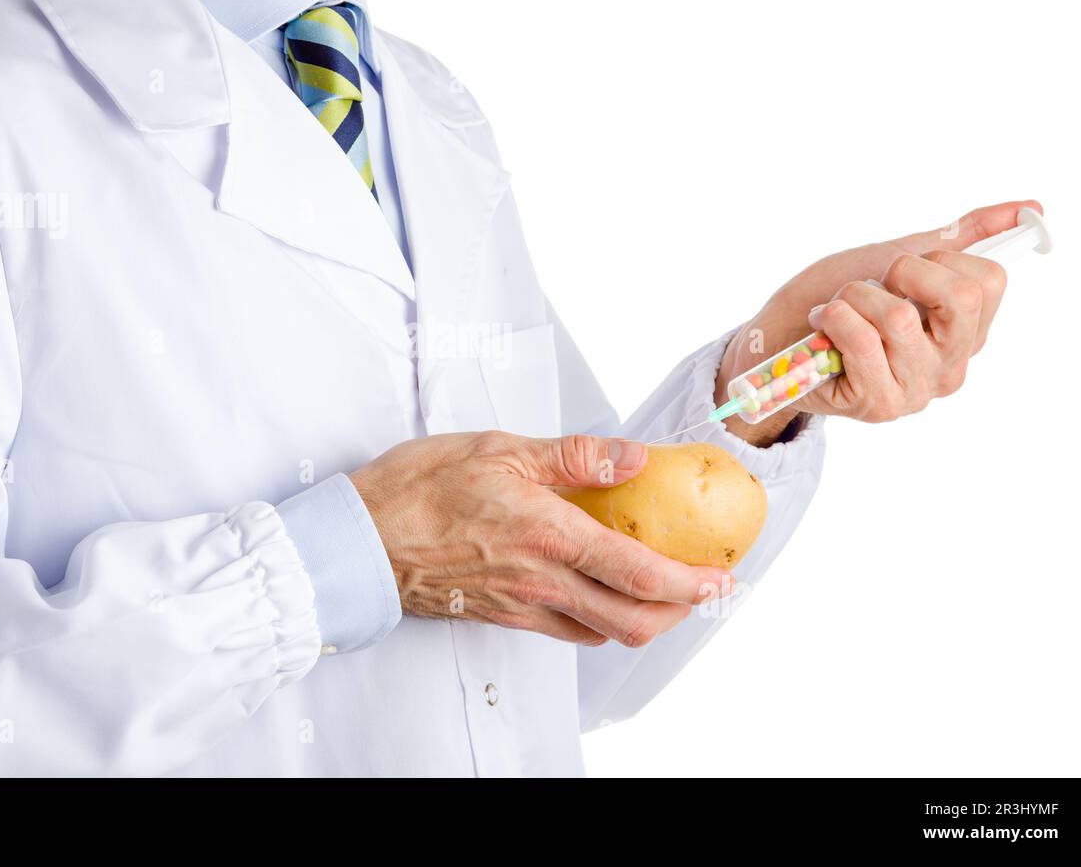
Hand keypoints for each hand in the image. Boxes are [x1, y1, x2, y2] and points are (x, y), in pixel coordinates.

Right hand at [350, 432, 732, 646]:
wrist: (361, 539)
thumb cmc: (419, 489)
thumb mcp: (499, 448)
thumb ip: (575, 455)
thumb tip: (634, 456)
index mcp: (549, 536)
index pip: (640, 574)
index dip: (690, 584)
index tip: (719, 577)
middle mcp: (542, 582)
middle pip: (633, 622)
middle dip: (679, 612)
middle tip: (699, 589)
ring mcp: (522, 606)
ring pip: (602, 633)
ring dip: (641, 618)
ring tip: (657, 589)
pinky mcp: (502, 616)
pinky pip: (566, 630)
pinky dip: (599, 618)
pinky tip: (597, 591)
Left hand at [718, 200, 1037, 439]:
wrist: (777, 337)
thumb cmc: (838, 298)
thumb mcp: (899, 258)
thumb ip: (964, 236)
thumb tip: (1031, 208)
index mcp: (966, 332)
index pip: (989, 281)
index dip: (936, 260)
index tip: (899, 271)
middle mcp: (951, 366)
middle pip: (960, 297)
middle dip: (902, 271)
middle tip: (873, 285)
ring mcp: (917, 389)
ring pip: (900, 316)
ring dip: (854, 296)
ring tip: (837, 309)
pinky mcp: (879, 404)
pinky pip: (865, 341)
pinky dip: (835, 318)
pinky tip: (823, 325)